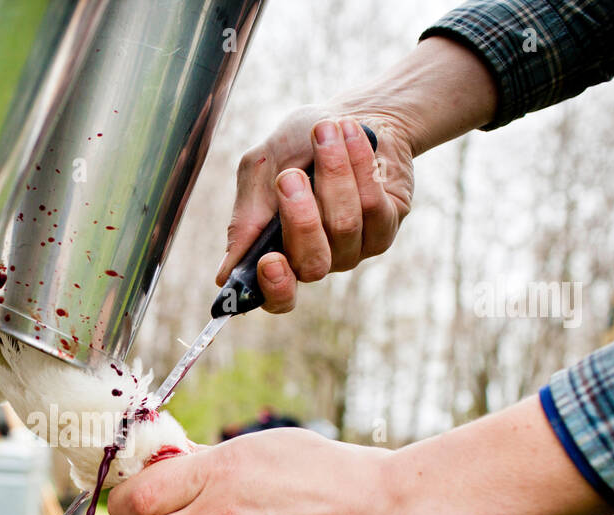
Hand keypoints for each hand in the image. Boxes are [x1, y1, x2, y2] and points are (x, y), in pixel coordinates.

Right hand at [216, 106, 414, 312]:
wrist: (344, 118)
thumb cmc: (296, 148)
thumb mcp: (260, 171)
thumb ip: (246, 217)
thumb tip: (227, 272)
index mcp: (279, 255)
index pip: (278, 297)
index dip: (274, 288)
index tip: (268, 261)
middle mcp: (317, 259)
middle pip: (312, 263)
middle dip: (300, 218)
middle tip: (289, 176)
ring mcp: (354, 248)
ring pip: (343, 227)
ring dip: (333, 173)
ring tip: (324, 130)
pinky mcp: (386, 226)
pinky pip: (373, 205)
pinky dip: (358, 163)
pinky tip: (349, 133)